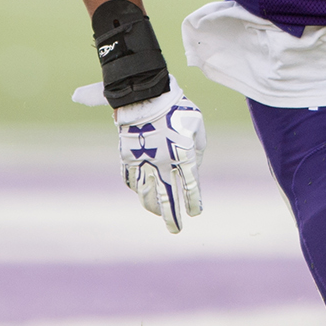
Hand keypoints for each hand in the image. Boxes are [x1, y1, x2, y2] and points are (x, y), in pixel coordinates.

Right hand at [115, 78, 205, 232]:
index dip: (193, 201)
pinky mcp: (128, 157)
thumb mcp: (196, 126)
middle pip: (167, 197)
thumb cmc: (177, 108)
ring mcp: (143, 161)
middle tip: (175, 230)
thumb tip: (193, 167)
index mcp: (183, 154)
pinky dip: (137, 188)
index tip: (195, 213)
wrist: (145, 95)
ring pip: (146, 193)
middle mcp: (163, 162)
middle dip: (171, 216)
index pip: (191, 185)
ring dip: (153, 207)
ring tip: (158, 214)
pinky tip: (142, 193)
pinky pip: (131, 180)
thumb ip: (198, 149)